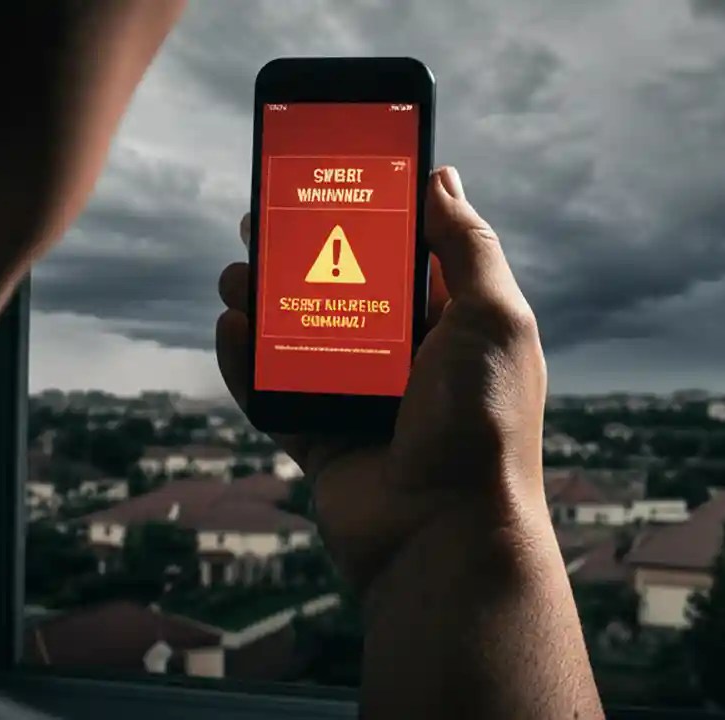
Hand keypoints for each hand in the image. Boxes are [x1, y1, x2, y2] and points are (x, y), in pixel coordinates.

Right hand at [216, 166, 551, 593]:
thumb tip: (441, 178)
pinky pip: (272, 394)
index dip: (368, 216)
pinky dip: (246, 363)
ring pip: (298, 338)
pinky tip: (231, 329)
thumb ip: (467, 246)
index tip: (328, 180)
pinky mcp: (320, 440)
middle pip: (340, 291)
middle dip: (298, 255)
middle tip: (262, 221)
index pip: (405, 255)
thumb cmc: (481, 424)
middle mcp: (405, 360)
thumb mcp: (493, 319)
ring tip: (237, 278)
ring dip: (262, 303)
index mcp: (452, 326)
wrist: (444, 536)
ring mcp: (359, 402)